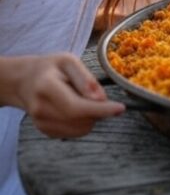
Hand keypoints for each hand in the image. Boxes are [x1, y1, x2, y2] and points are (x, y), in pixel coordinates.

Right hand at [0, 53, 124, 137]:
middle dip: (98, 111)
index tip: (121, 108)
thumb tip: (101, 99)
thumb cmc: (50, 68)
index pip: (77, 107)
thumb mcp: (69, 61)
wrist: (23, 81)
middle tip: (96, 95)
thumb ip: (86, 79)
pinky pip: (75, 133)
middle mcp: (41, 109)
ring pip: (81, 129)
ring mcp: (41, 123)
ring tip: (81, 99)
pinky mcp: (46, 131)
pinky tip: (75, 108)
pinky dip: (82, 123)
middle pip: (81, 120)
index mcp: (46, 87)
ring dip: (91, 117)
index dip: (101, 110)